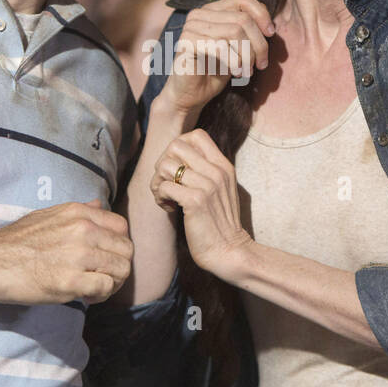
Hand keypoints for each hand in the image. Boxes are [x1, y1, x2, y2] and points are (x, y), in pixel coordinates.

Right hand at [0, 200, 132, 305]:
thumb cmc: (15, 241)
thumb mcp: (49, 215)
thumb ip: (79, 212)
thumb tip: (99, 205)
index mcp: (79, 213)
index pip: (122, 227)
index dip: (118, 245)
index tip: (105, 258)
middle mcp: (83, 230)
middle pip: (126, 250)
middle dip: (119, 267)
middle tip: (103, 278)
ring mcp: (78, 255)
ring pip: (121, 270)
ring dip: (111, 283)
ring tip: (93, 288)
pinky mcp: (70, 281)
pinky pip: (105, 288)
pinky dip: (100, 295)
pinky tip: (85, 296)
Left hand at [150, 129, 252, 279]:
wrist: (229, 251)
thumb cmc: (219, 223)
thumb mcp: (220, 190)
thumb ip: (205, 171)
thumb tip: (176, 158)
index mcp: (223, 166)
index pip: (196, 135)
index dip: (178, 147)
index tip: (177, 168)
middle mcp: (216, 171)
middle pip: (176, 145)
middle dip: (163, 163)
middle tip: (166, 183)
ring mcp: (207, 185)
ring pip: (165, 165)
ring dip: (158, 182)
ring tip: (165, 197)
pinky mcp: (195, 201)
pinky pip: (164, 186)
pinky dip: (160, 197)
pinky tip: (169, 208)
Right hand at [157, 0, 273, 116]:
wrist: (191, 96)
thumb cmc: (215, 72)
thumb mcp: (237, 48)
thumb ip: (249, 31)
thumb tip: (270, 23)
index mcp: (212, 10)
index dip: (262, 15)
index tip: (271, 35)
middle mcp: (200, 14)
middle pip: (243, 19)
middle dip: (259, 44)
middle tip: (262, 64)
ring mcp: (191, 26)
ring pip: (235, 31)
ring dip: (248, 55)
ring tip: (248, 71)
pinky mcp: (187, 42)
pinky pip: (220, 46)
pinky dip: (235, 61)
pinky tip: (237, 73)